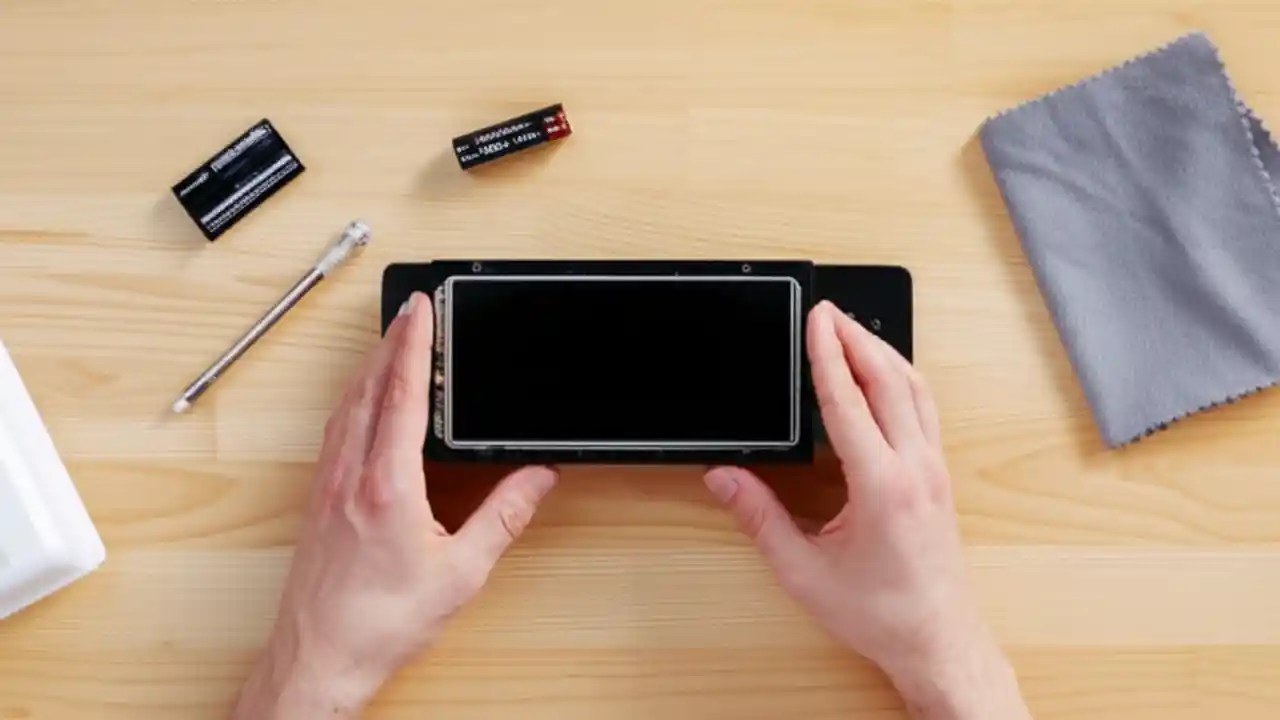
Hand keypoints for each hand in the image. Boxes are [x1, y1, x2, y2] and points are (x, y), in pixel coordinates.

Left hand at [232, 292, 556, 718]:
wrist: (320, 658)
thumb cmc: (380, 624)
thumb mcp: (461, 573)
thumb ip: (504, 518)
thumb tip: (537, 479)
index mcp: (388, 485)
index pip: (404, 395)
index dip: (415, 345)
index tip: (422, 309)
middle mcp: (351, 475)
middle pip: (370, 387)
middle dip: (392, 342)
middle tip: (411, 311)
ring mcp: (328, 484)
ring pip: (347, 405)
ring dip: (370, 367)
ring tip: (390, 343)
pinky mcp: (317, 499)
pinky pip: (335, 429)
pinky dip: (353, 398)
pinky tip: (361, 401)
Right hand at [703, 302, 1029, 719]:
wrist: (939, 639)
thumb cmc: (882, 614)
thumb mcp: (805, 572)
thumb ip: (760, 519)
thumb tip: (725, 479)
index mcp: (882, 487)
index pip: (849, 403)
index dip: (828, 357)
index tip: (815, 321)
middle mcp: (915, 469)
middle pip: (889, 381)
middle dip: (856, 338)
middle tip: (827, 310)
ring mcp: (934, 469)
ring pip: (914, 389)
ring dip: (882, 352)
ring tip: (852, 329)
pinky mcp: (939, 476)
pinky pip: (924, 409)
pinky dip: (901, 378)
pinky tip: (884, 373)